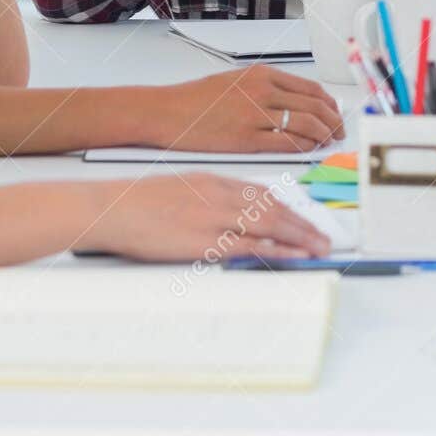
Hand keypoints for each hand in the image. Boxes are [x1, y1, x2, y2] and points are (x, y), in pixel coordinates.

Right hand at [81, 173, 331, 262]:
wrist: (112, 207)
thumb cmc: (138, 201)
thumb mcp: (181, 188)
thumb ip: (209, 198)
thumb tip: (229, 214)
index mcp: (214, 181)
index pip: (262, 193)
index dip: (288, 207)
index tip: (303, 218)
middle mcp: (220, 195)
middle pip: (273, 208)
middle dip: (302, 223)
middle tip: (323, 236)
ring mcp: (214, 217)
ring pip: (268, 224)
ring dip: (298, 237)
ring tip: (318, 247)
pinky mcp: (204, 241)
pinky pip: (248, 245)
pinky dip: (274, 250)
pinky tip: (290, 255)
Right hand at [134, 64, 344, 152]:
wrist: (168, 111)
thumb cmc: (197, 99)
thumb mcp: (237, 81)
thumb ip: (267, 88)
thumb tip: (296, 102)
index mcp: (262, 75)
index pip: (310, 88)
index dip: (329, 104)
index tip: (335, 114)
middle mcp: (263, 91)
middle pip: (314, 106)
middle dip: (333, 121)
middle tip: (338, 132)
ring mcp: (256, 115)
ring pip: (306, 124)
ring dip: (323, 135)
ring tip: (327, 143)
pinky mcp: (247, 139)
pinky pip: (287, 143)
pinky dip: (305, 147)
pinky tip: (309, 151)